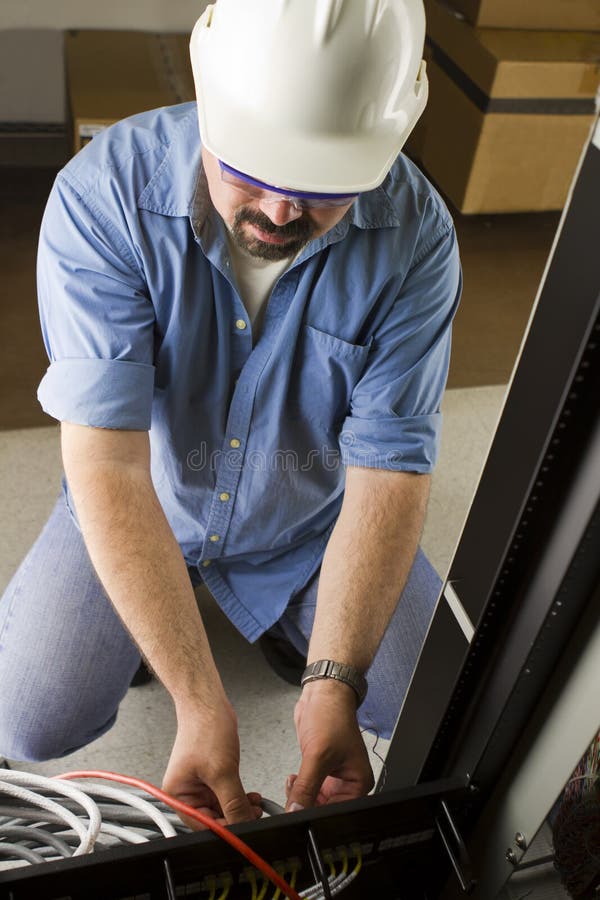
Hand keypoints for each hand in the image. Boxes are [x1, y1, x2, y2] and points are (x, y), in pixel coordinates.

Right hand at [162, 699, 261, 827]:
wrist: (208, 704)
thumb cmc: (204, 729)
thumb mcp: (222, 772)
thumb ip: (233, 803)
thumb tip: (243, 824)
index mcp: (177, 795)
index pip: (201, 825)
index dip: (224, 829)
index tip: (244, 829)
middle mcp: (185, 792)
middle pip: (212, 818)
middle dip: (234, 817)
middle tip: (253, 816)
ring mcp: (199, 783)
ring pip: (221, 807)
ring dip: (239, 807)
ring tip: (255, 806)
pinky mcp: (211, 775)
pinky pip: (225, 794)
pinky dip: (238, 797)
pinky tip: (250, 797)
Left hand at [285, 679, 373, 810]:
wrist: (321, 693)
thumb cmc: (332, 716)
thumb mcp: (318, 755)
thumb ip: (306, 787)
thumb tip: (296, 810)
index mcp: (358, 783)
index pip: (338, 811)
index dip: (317, 813)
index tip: (298, 813)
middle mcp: (347, 782)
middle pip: (325, 809)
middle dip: (306, 804)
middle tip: (293, 797)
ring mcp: (331, 777)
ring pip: (313, 800)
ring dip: (299, 795)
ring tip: (293, 783)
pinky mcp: (318, 769)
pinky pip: (306, 789)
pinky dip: (297, 787)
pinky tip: (293, 779)